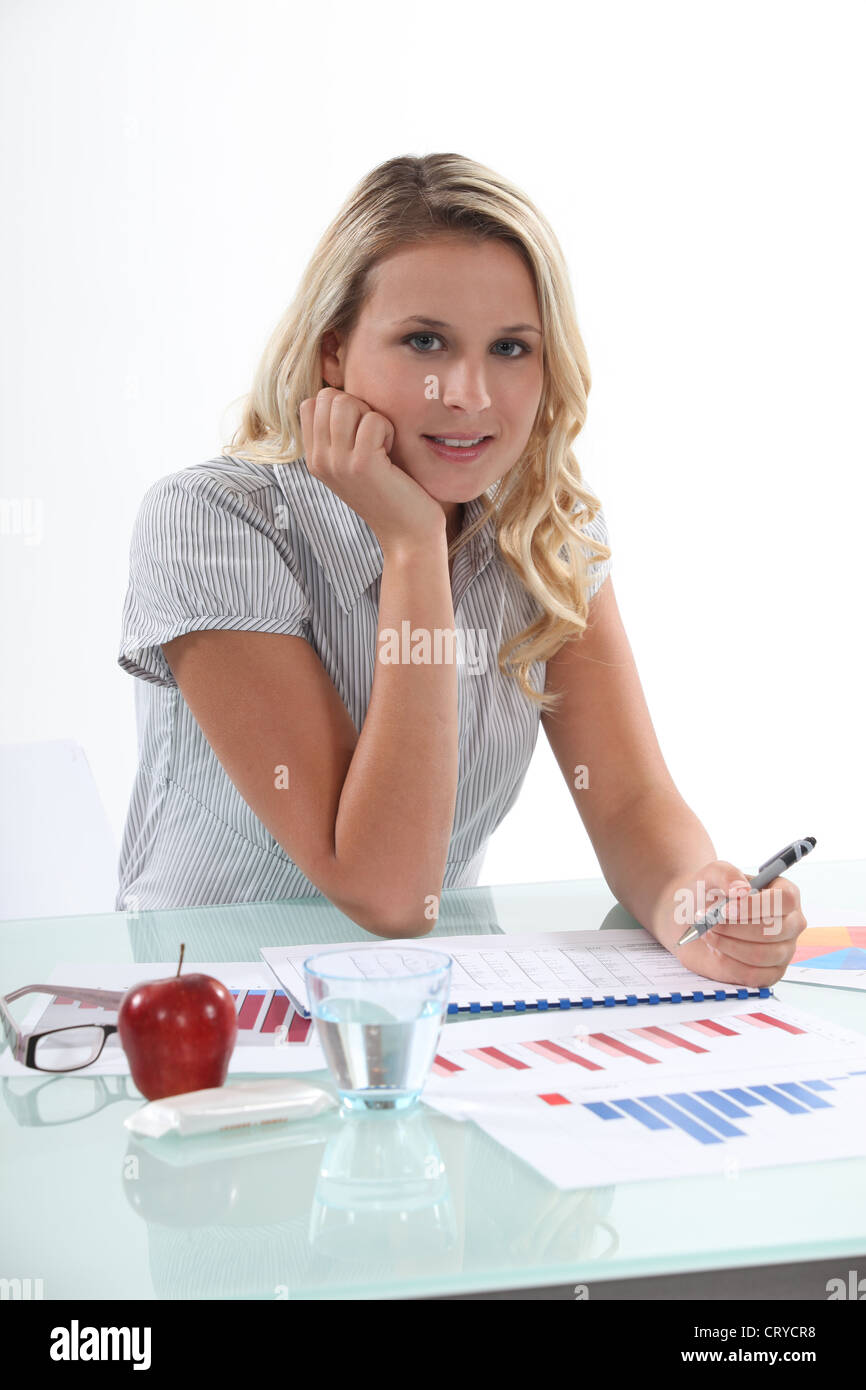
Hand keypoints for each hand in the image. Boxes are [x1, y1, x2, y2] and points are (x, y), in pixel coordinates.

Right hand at [298, 387, 446, 552]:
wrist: (407, 534)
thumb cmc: (390, 492)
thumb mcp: (355, 461)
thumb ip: (341, 432)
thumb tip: (340, 391)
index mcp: (314, 458)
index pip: (313, 402)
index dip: (342, 405)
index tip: (359, 433)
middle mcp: (319, 460)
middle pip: (328, 397)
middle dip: (358, 407)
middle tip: (374, 438)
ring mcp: (337, 463)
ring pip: (345, 403)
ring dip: (372, 416)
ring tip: (381, 445)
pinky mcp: (361, 464)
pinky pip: (373, 419)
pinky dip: (388, 430)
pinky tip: (391, 454)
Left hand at [651, 859, 807, 987]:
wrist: (693, 918)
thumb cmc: (709, 893)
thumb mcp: (712, 873)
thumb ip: (727, 874)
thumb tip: (742, 890)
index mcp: (785, 894)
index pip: (785, 899)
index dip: (756, 906)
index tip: (726, 909)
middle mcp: (790, 923)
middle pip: (775, 930)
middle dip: (735, 928)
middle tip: (709, 921)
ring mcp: (783, 950)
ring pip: (762, 954)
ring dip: (728, 944)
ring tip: (708, 932)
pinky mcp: (770, 973)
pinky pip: (754, 976)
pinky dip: (729, 964)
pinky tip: (716, 950)